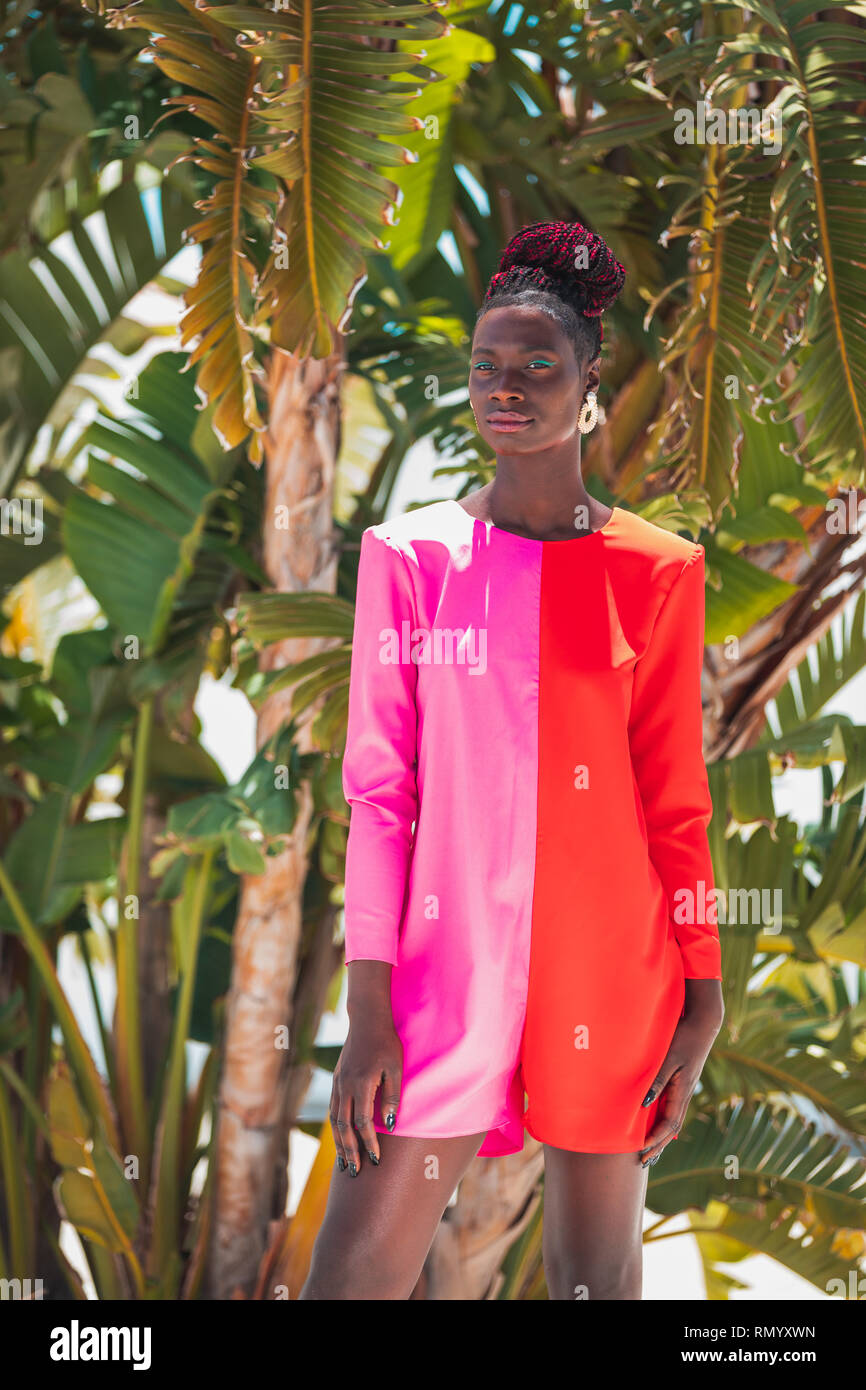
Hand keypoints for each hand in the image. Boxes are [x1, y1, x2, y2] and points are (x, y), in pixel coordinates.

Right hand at [330, 1009, 402, 1176]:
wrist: (367, 1020)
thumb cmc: (387, 1043)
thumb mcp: (396, 1069)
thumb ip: (392, 1097)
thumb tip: (390, 1125)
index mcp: (360, 1084)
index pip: (362, 1123)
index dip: (369, 1143)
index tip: (376, 1161)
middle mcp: (345, 1086)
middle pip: (343, 1127)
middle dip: (349, 1151)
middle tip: (355, 1172)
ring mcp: (338, 1083)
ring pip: (334, 1120)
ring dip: (339, 1143)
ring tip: (344, 1163)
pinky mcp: (336, 1080)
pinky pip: (333, 1109)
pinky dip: (336, 1128)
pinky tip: (341, 1138)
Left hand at [637, 980, 723, 1167]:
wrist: (703, 1023)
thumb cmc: (684, 1038)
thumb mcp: (668, 1058)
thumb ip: (656, 1080)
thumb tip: (643, 1105)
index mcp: (683, 1092)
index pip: (669, 1124)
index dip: (655, 1139)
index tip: (642, 1150)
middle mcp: (685, 1094)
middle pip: (672, 1129)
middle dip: (658, 1145)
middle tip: (644, 1162)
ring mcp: (685, 1089)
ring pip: (674, 1120)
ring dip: (662, 1137)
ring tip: (650, 1152)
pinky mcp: (683, 1082)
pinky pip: (673, 1109)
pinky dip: (665, 1122)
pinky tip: (660, 1126)